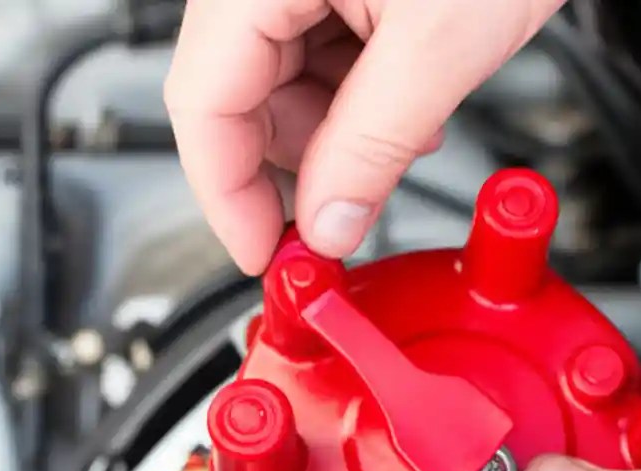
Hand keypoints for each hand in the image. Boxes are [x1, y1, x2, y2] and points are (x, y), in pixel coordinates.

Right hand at [164, 0, 565, 274]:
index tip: (264, 255)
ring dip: (337, 129)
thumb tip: (327, 223)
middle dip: (299, 162)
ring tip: (404, 136)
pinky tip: (405, 104)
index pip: (203, 103)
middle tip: (349, 209)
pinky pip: (319, 45)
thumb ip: (371, 148)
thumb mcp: (438, 48)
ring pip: (282, 76)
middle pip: (239, 92)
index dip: (228, 196)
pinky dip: (358, 90)